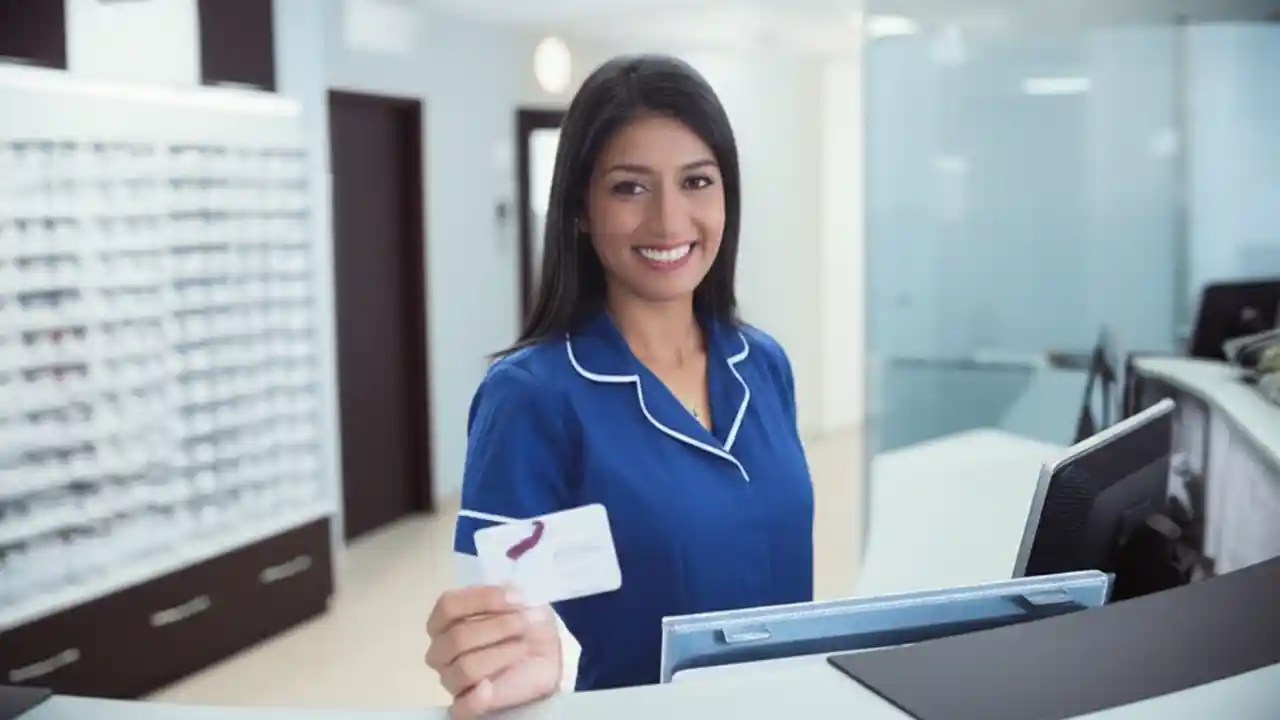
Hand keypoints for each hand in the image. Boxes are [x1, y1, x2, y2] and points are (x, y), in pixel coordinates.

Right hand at [425, 586, 561, 717]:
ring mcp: (451, 678)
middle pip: (457, 638)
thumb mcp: (521, 599)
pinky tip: (490, 687)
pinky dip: (476, 698)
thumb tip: (510, 594)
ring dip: (500, 654)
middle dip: (498, 627)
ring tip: (524, 646)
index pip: (448, 606)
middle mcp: (441, 648)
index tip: (516, 598)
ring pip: (465, 668)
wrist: (546, 651)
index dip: (483, 599)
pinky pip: (461, 707)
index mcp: (445, 619)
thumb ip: (509, 593)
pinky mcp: (467, 704)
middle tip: (526, 622)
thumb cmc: (524, 622)